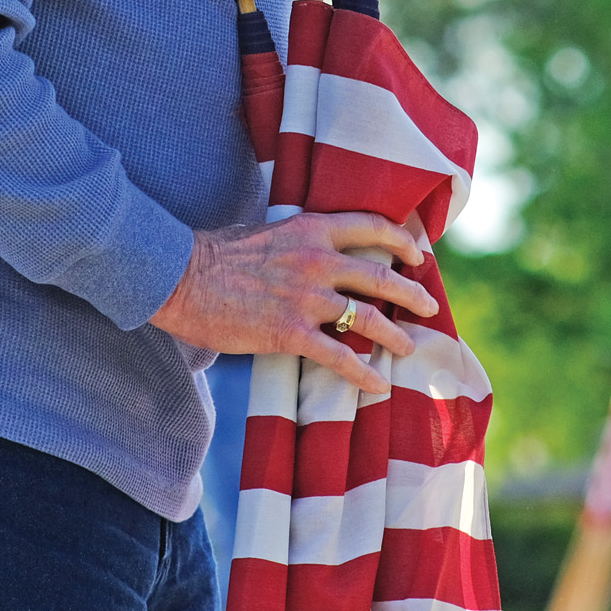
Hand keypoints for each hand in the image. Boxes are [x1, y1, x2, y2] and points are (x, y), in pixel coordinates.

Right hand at [149, 212, 438, 394]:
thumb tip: (319, 250)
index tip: (418, 254)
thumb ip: (299, 239)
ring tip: (409, 347)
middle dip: (411, 293)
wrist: (181, 277)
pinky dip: (363, 373)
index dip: (401, 241)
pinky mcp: (290, 333)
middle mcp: (318, 260)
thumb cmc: (217, 255)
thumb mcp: (267, 232)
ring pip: (369, 318)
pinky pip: (339, 356)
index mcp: (312, 229)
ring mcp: (306, 298)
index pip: (371, 226)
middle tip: (429, 306)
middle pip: (381, 276)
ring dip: (395, 335)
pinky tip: (377, 384)